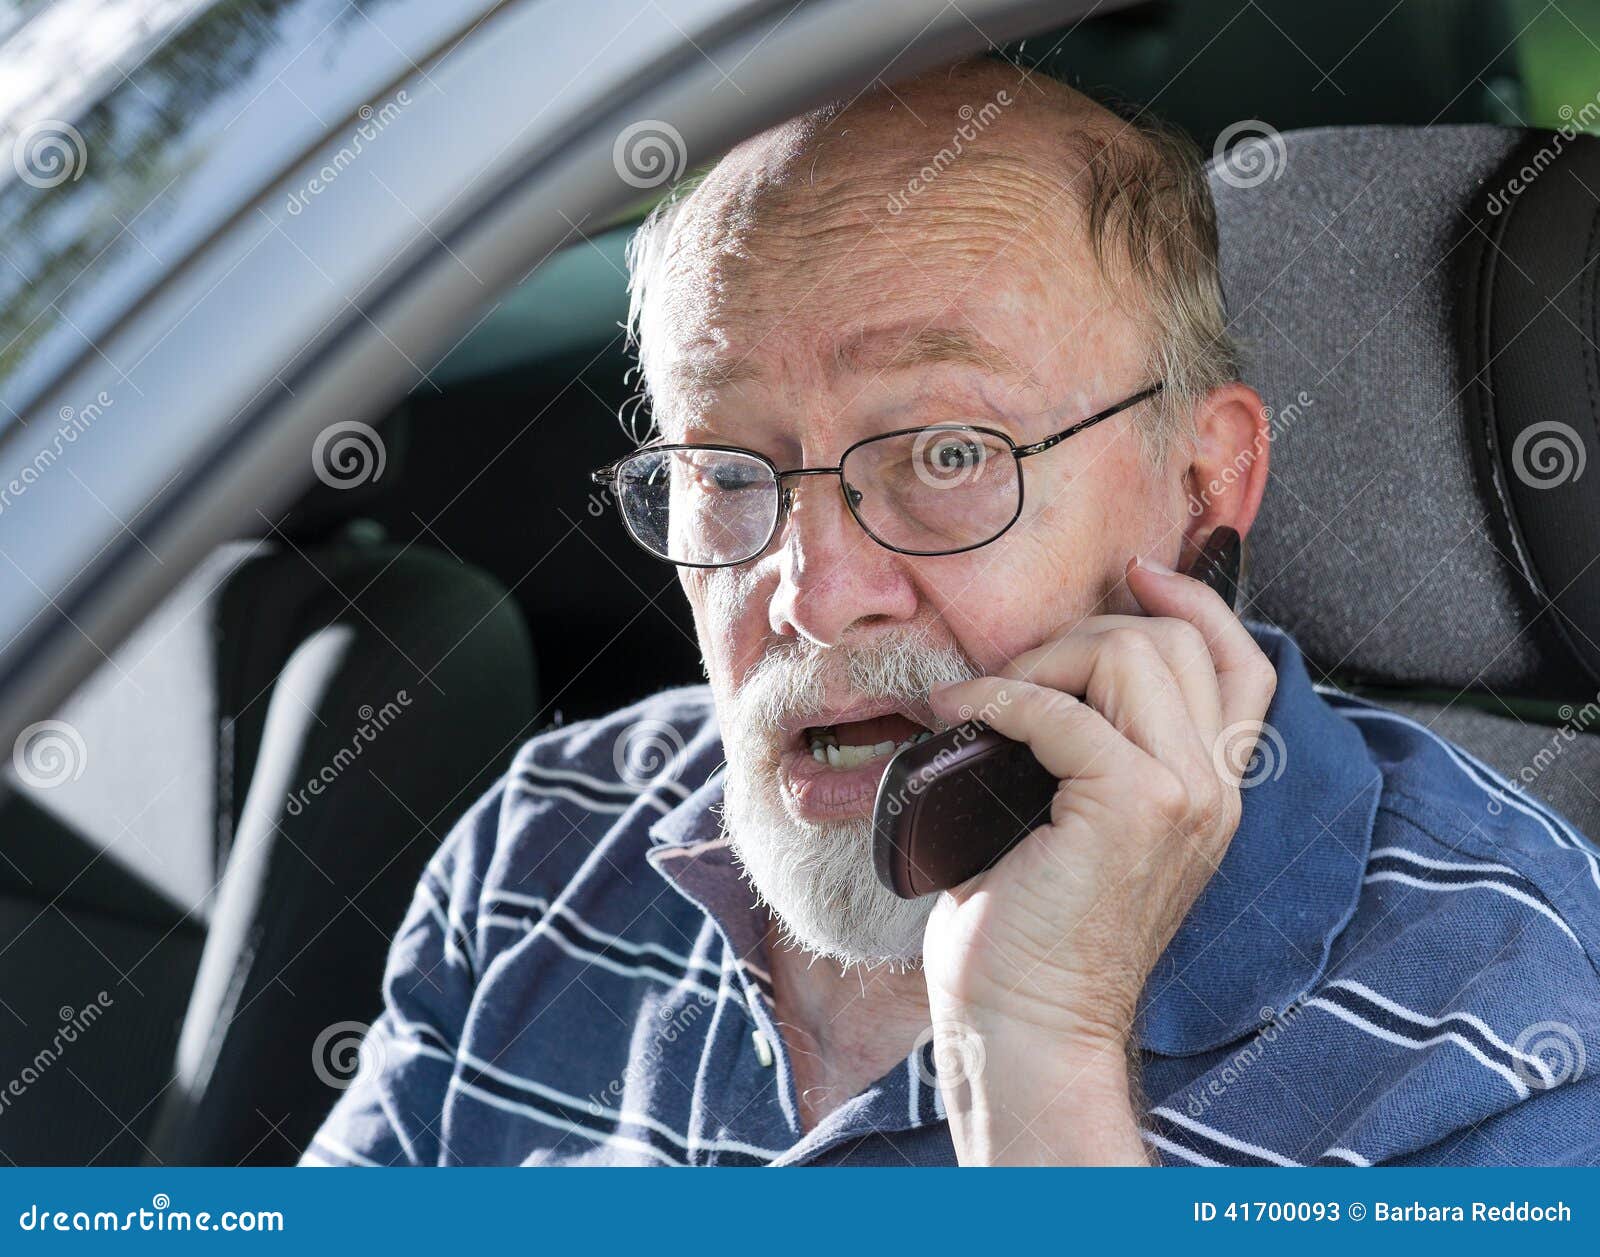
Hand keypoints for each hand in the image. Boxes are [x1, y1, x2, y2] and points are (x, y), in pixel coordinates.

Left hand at [919, 556, 1276, 1163]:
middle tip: (1015, 671)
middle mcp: (1215, 789)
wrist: (1025, 1021)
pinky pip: (1060, 709)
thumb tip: (1051, 667)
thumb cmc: (1035, 925)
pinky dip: (999, 696)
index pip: (1243, 664)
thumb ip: (1103, 750)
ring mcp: (1182, 797)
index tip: (1137, 571)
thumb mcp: (1085, 821)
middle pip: (1178, 641)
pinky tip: (959, 712)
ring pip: (1133, 654)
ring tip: (990, 696)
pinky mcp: (1131, 808)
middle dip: (1084, 631)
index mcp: (1213, 789)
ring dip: (1046, 657)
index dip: (1196, 604)